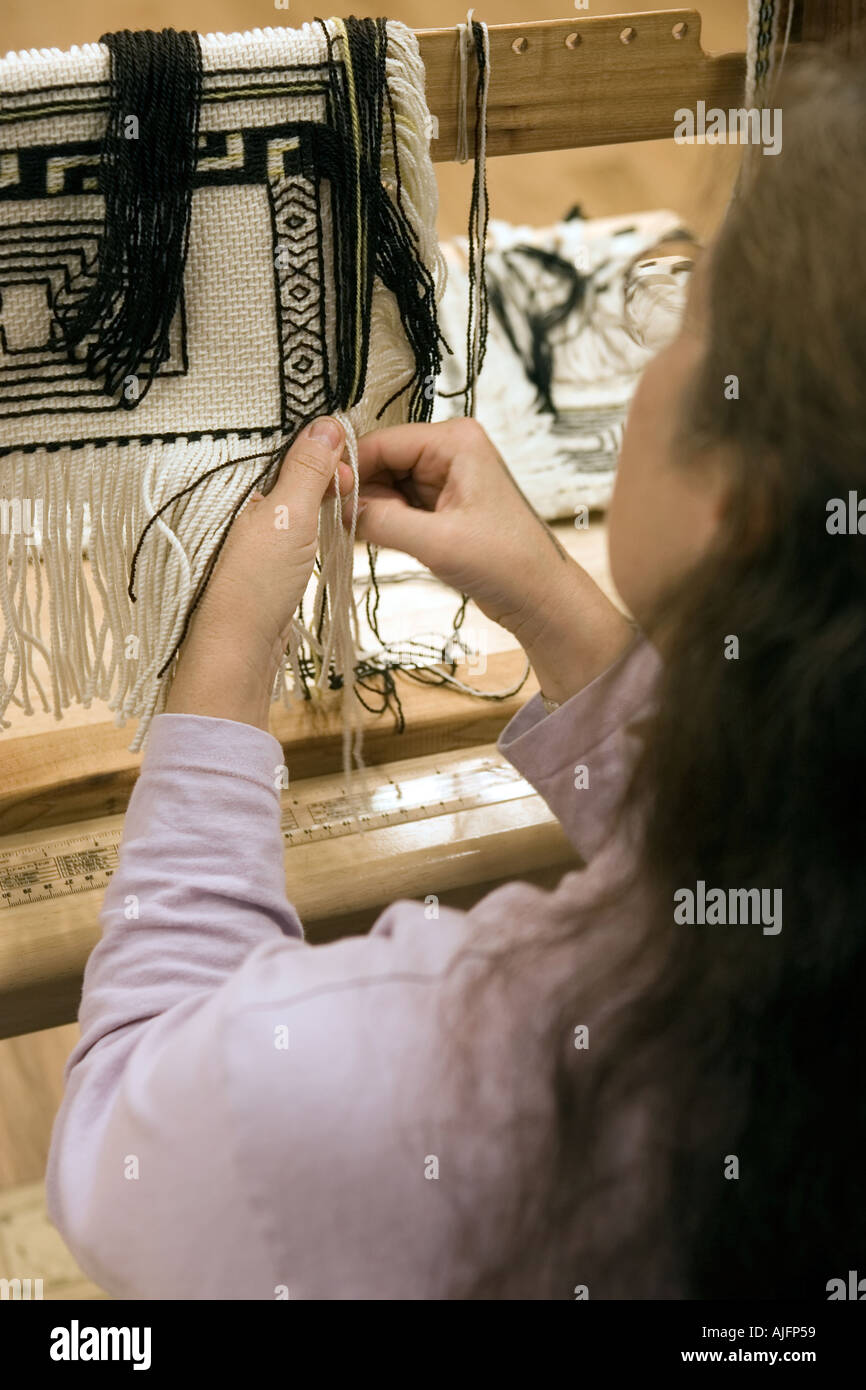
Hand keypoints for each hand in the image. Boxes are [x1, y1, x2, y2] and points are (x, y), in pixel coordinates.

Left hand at [165, 416, 351, 729]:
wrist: (241, 647)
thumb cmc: (257, 583)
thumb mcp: (288, 514)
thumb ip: (307, 470)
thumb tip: (325, 423)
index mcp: (250, 493)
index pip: (292, 456)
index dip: (325, 454)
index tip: (352, 463)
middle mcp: (252, 514)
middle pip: (297, 481)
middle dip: (330, 479)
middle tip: (355, 490)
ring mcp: (261, 544)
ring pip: (301, 510)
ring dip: (326, 505)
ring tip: (349, 508)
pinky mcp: (272, 570)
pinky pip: (300, 536)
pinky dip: (318, 532)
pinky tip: (330, 538)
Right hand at [347, 419, 633, 702]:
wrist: (539, 599)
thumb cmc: (507, 564)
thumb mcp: (437, 542)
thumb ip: (382, 521)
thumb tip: (337, 509)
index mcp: (455, 441)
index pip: (383, 441)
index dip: (350, 468)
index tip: (321, 497)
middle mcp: (449, 450)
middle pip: (381, 461)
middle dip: (359, 491)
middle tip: (335, 523)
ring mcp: (445, 478)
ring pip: (386, 485)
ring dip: (370, 511)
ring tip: (357, 536)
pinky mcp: (442, 505)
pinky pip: (398, 505)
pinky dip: (383, 522)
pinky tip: (373, 540)